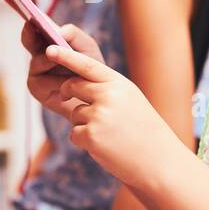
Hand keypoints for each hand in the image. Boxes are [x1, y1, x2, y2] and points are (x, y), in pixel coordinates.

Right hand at [16, 10, 104, 121]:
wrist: (97, 99)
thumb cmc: (91, 69)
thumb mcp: (88, 47)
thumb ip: (75, 34)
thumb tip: (57, 31)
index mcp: (48, 39)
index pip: (32, 20)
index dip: (18, 6)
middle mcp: (38, 52)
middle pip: (27, 38)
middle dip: (29, 32)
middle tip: (32, 25)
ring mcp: (35, 70)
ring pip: (38, 61)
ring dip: (55, 63)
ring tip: (71, 69)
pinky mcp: (36, 88)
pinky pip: (43, 81)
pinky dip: (58, 83)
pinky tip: (67, 88)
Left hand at [47, 42, 180, 187]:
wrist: (158, 160)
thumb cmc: (144, 130)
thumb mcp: (130, 99)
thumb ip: (106, 88)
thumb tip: (74, 83)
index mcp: (119, 83)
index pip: (87, 65)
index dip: (66, 56)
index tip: (49, 49)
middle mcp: (108, 96)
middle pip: (72, 86)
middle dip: (67, 93)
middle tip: (76, 102)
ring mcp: (98, 116)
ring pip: (73, 113)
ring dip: (83, 124)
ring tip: (107, 133)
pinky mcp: (90, 136)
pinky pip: (73, 133)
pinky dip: (83, 141)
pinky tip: (104, 146)